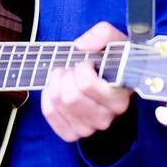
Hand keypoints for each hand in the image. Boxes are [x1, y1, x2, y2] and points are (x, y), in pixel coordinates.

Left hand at [41, 21, 133, 141]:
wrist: (104, 76)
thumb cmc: (110, 60)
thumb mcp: (113, 40)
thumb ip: (102, 34)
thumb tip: (81, 46)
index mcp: (119, 98)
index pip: (87, 85)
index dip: (81, 68)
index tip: (87, 63)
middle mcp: (107, 117)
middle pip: (69, 97)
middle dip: (65, 75)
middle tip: (72, 68)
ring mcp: (90, 128)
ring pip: (58, 104)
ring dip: (55, 84)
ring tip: (65, 77)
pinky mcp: (74, 133)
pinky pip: (50, 114)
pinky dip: (47, 99)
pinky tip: (57, 91)